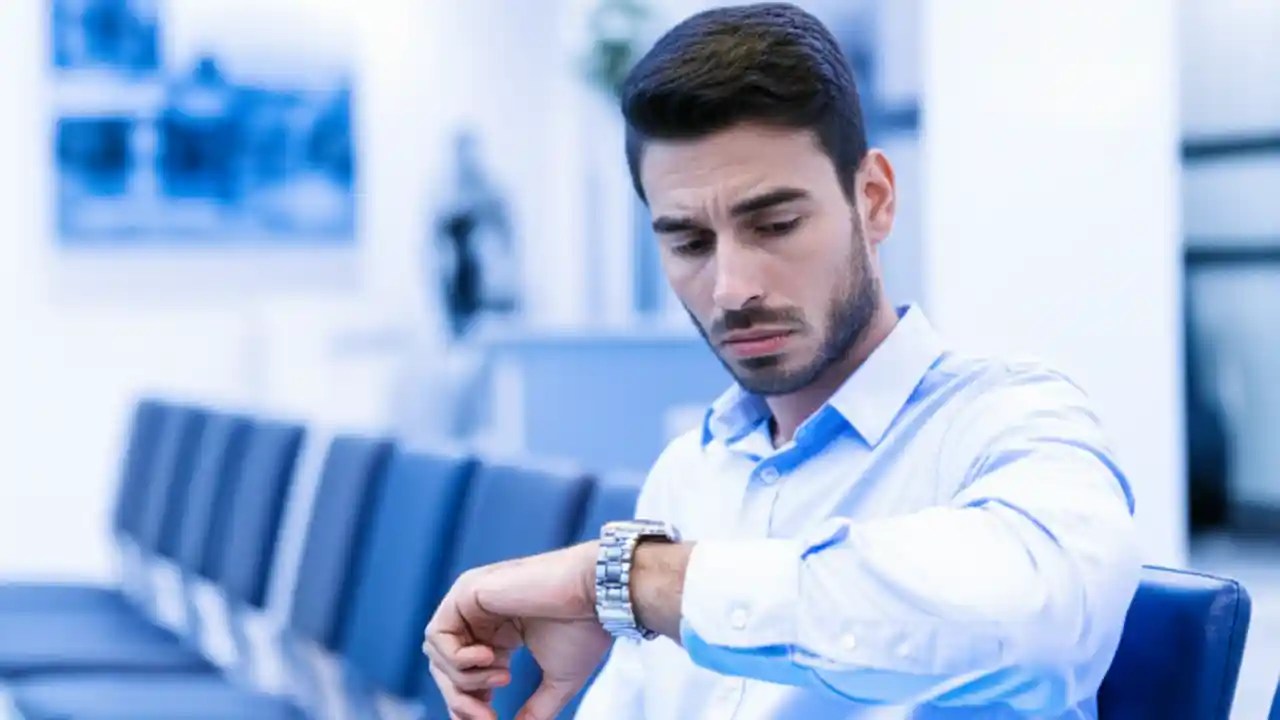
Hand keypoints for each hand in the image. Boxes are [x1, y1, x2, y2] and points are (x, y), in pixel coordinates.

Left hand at [423, 542, 613, 719]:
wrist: (597, 595)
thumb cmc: (584, 629)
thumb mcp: (558, 680)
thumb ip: (535, 709)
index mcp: (498, 635)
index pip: (463, 676)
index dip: (469, 705)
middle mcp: (480, 618)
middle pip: (444, 668)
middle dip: (462, 700)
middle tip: (489, 718)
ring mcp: (471, 602)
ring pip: (436, 654)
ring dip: (466, 679)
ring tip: (504, 677)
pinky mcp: (466, 591)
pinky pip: (436, 636)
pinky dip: (457, 658)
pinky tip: (491, 658)